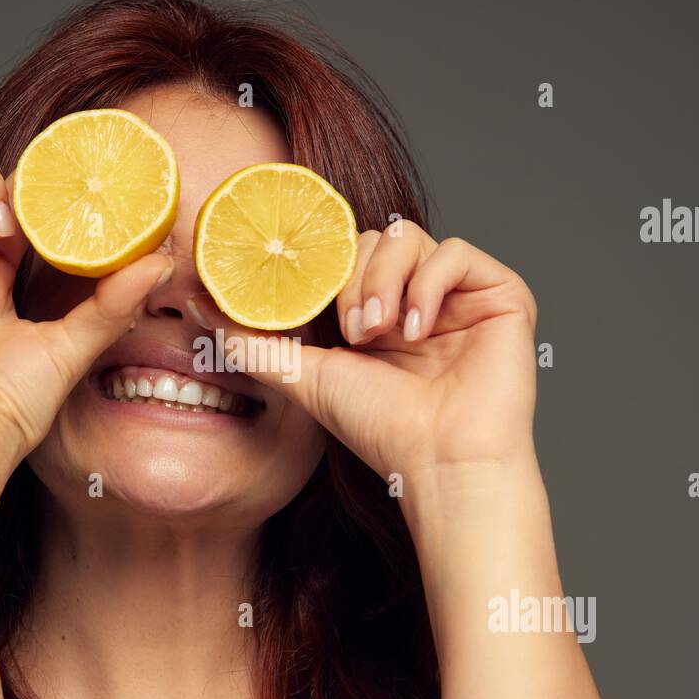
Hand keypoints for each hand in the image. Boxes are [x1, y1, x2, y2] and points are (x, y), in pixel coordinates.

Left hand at [190, 219, 537, 481]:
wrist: (441, 463)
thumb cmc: (383, 429)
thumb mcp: (304, 377)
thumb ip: (254, 340)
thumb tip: (197, 306)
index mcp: (378, 309)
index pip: (345, 252)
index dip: (323, 267)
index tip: (306, 295)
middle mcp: (418, 296)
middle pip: (373, 236)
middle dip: (353, 278)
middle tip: (354, 331)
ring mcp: (460, 294)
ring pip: (410, 236)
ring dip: (384, 280)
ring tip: (382, 331)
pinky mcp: (501, 294)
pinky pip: (455, 252)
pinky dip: (428, 284)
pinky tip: (418, 329)